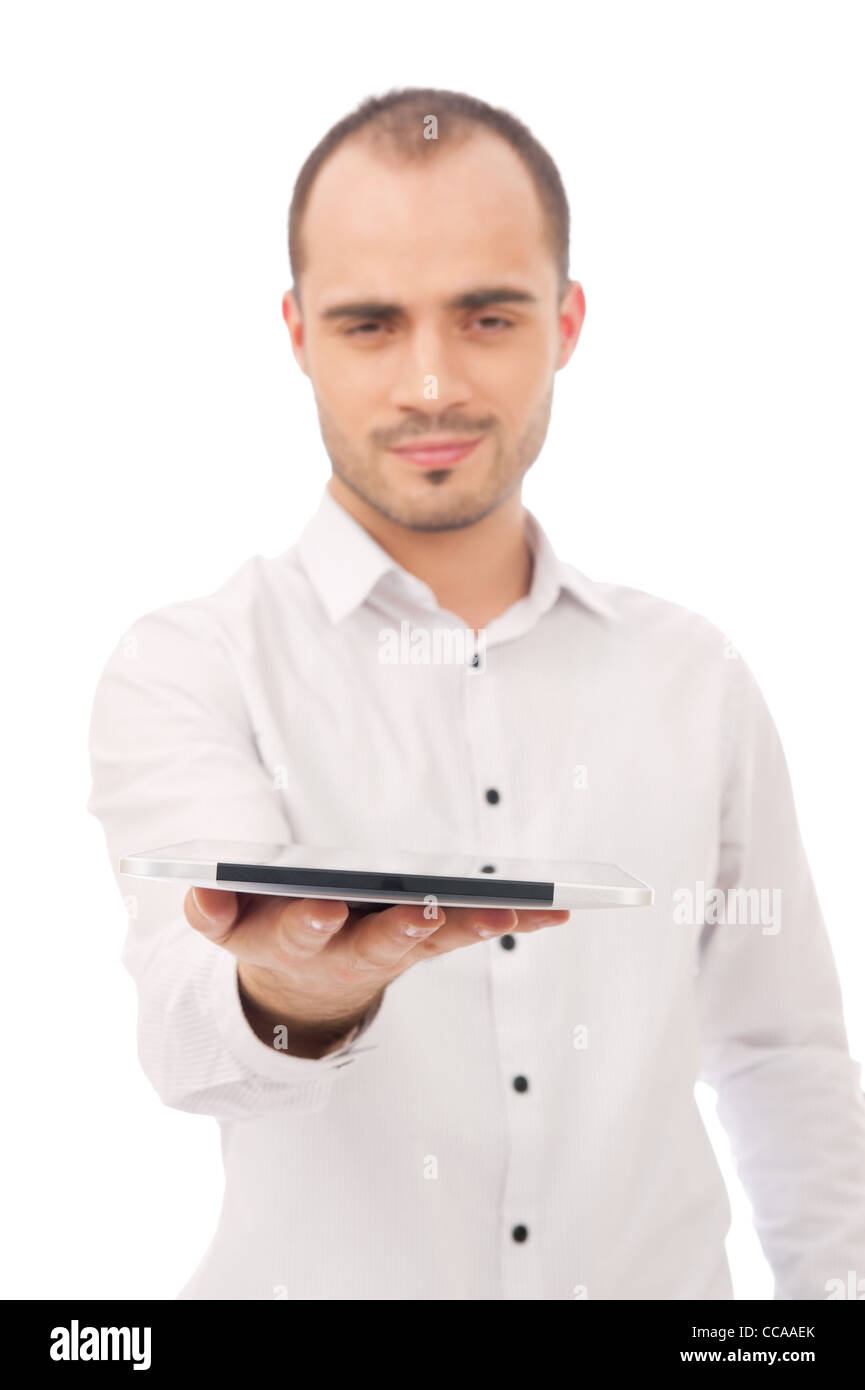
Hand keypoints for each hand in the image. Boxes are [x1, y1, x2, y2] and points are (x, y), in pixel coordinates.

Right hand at [184, 889, 569, 1057]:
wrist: (303, 989)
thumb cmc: (268, 931)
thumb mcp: (233, 926)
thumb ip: (216, 911)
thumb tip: (201, 895)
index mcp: (290, 944)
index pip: (294, 934)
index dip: (307, 922)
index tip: (323, 907)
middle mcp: (346, 954)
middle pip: (376, 945)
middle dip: (401, 929)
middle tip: (428, 909)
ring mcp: (391, 952)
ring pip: (436, 940)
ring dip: (473, 926)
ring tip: (514, 909)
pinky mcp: (427, 944)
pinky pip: (471, 932)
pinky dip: (514, 923)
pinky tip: (556, 912)